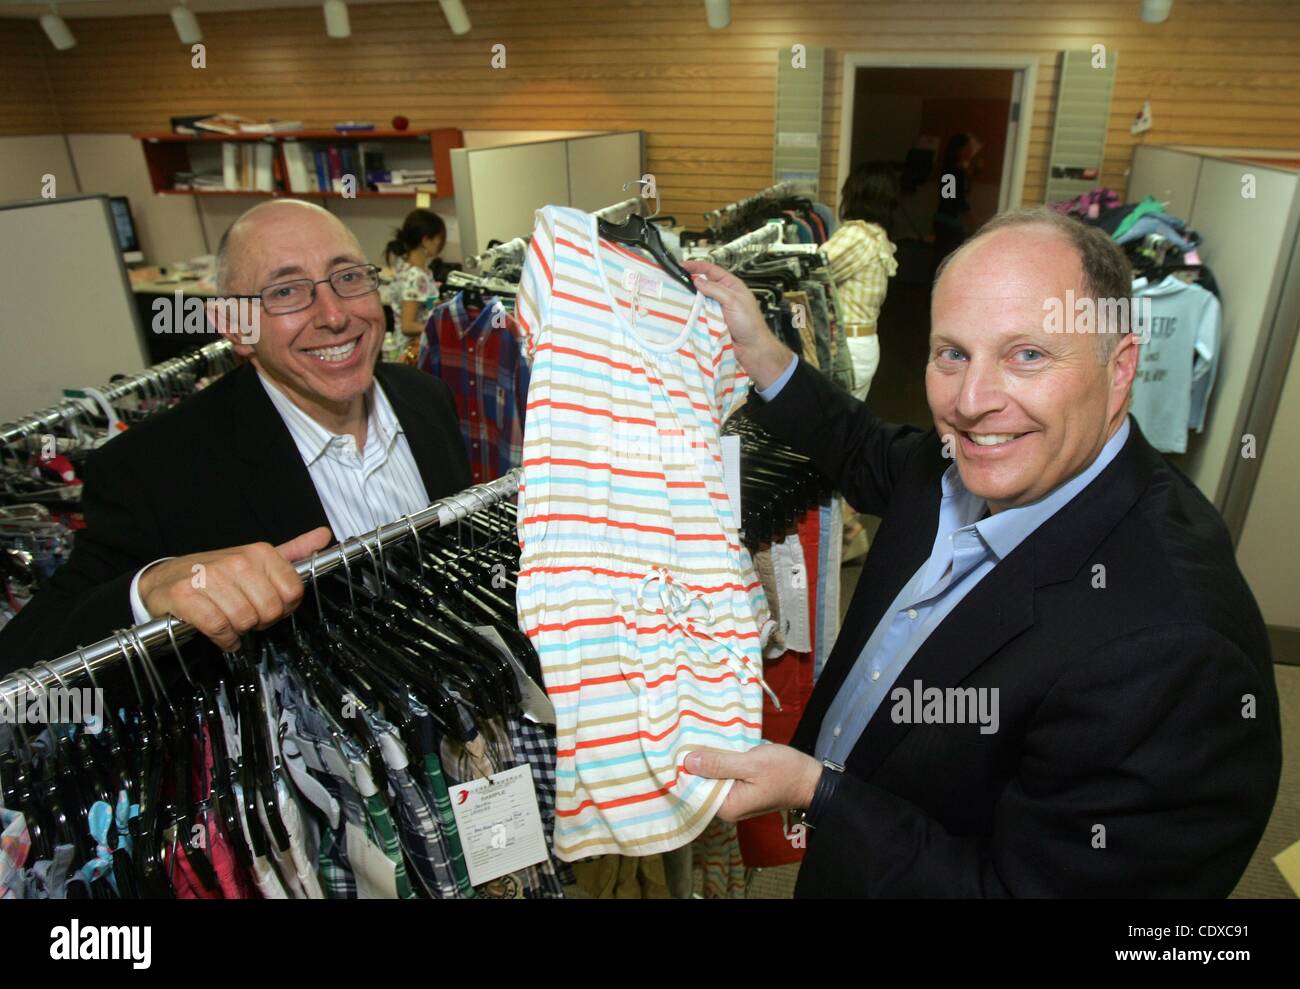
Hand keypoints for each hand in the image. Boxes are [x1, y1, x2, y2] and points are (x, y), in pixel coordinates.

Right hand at [138, 526, 332, 651]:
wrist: (165, 579)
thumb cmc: (216, 574)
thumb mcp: (256, 560)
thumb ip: (292, 551)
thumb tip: (324, 535)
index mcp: (259, 552)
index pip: (293, 592)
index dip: (284, 607)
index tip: (270, 605)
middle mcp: (236, 562)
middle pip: (270, 610)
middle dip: (261, 621)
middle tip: (248, 616)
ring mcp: (210, 578)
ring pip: (245, 621)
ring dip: (240, 630)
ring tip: (232, 622)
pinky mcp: (187, 596)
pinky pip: (219, 628)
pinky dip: (224, 639)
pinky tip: (221, 635)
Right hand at [680, 259, 793, 389]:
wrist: (751, 348)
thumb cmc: (750, 324)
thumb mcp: (734, 302)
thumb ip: (716, 290)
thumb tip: (698, 280)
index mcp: (730, 285)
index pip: (711, 270)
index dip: (696, 266)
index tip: (682, 266)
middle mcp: (722, 295)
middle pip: (702, 284)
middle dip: (689, 282)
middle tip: (674, 281)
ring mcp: (715, 309)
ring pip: (698, 300)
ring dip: (688, 298)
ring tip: (674, 295)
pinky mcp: (710, 321)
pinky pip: (697, 314)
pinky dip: (690, 312)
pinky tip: (682, 311)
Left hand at [683, 744, 822, 822]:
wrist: (811, 779)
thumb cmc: (785, 771)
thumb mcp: (752, 763)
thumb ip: (719, 764)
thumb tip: (688, 762)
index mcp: (727, 807)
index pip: (694, 789)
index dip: (685, 768)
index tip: (679, 746)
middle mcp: (727, 808)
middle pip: (701, 783)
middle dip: (696, 762)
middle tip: (687, 736)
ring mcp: (734, 799)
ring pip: (711, 777)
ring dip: (708, 759)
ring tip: (698, 737)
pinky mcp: (740, 789)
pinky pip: (723, 775)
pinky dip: (720, 761)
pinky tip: (715, 745)